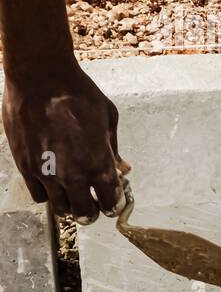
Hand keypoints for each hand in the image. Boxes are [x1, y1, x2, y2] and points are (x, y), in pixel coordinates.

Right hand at [2, 67, 126, 222]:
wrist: (40, 78)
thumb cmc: (78, 94)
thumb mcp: (108, 119)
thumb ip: (114, 149)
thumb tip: (123, 168)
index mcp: (98, 163)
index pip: (110, 202)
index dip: (114, 204)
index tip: (113, 201)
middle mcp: (72, 174)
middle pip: (85, 213)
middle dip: (92, 211)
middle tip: (94, 203)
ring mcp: (46, 173)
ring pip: (60, 208)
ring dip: (69, 203)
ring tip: (74, 192)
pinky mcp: (25, 166)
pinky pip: (38, 194)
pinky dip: (48, 193)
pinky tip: (54, 182)